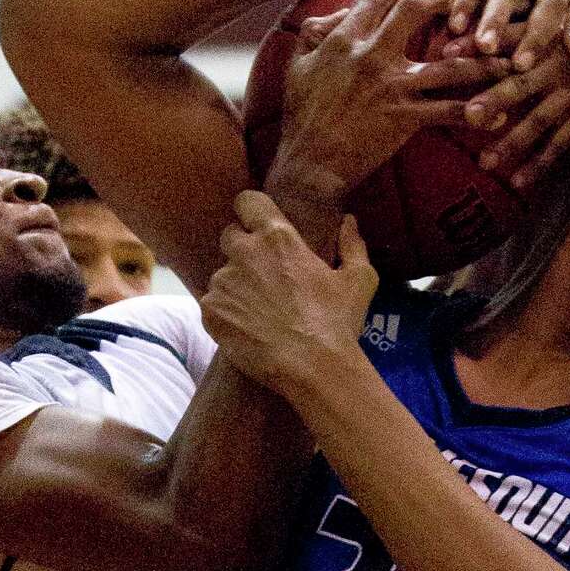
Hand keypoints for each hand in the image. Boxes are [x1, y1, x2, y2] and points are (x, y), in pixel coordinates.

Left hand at [202, 193, 377, 396]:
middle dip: (241, 250)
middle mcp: (244, 253)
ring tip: (257, 312)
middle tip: (261, 276)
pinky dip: (225, 314)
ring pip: (221, 276)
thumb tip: (348, 223)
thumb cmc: (338, 323)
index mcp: (277, 237)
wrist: (313, 368)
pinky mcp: (210, 312)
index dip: (250, 212)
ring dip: (234, 287)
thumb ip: (352, 245)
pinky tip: (246, 329)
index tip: (257, 226)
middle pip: (229, 236)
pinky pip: (212, 305)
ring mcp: (223, 282)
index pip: (247, 202)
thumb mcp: (359, 280)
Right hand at [268, 0, 508, 208]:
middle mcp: (371, 55)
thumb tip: (334, 17)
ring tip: (506, 60)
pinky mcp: (405, 118)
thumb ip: (314, 36)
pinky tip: (497, 116)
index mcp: (344, 39)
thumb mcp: (297, 69)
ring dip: (481, 62)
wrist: (309, 167)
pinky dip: (475, 113)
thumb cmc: (300, 121)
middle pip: (416, 9)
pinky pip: (449, 112)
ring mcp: (391, 86)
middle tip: (460, 4)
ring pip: (449, 64)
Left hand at [453, 20, 569, 191]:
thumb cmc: (539, 40)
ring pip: (541, 118)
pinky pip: (561, 142)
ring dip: (514, 141)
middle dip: (498, 99)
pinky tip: (516, 182)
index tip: (460, 57)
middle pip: (525, 82)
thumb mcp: (519, 32)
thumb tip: (445, 53)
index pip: (513, 41)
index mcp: (544, 35)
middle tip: (470, 117)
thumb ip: (485, 39)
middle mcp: (564, 60)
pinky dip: (539, 164)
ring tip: (485, 163)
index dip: (487, 48)